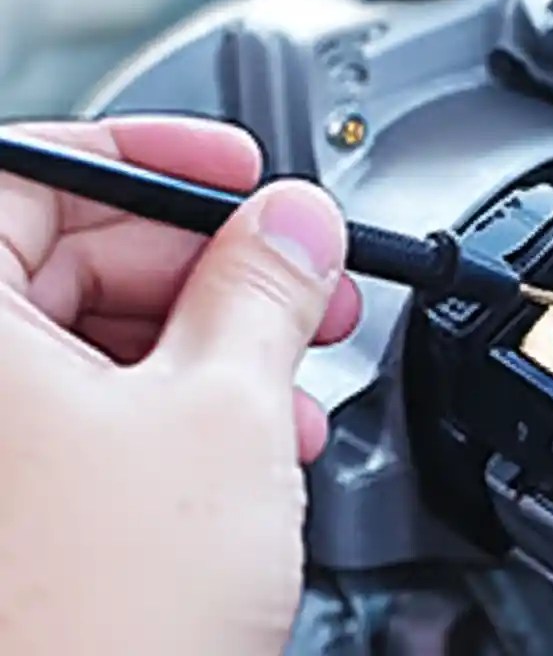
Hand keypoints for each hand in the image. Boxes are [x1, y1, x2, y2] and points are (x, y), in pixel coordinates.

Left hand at [0, 117, 360, 653]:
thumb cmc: (94, 623)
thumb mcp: (224, 414)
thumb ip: (266, 289)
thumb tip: (295, 224)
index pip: (41, 168)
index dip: (163, 161)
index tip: (244, 173)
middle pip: (75, 255)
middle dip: (211, 270)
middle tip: (304, 283)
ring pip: (93, 343)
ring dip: (211, 350)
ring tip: (295, 381)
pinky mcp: (13, 508)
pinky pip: (90, 416)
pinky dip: (177, 412)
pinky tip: (250, 442)